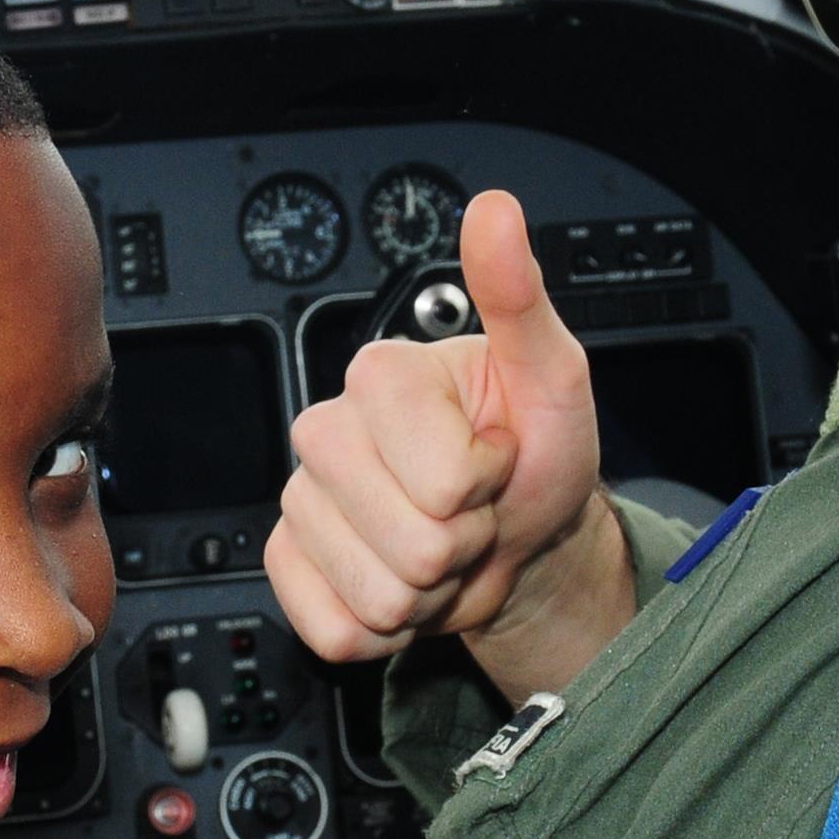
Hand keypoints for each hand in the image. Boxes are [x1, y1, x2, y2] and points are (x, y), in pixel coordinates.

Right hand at [266, 191, 635, 705]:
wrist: (521, 537)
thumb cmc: (536, 452)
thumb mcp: (550, 374)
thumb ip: (518, 294)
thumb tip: (495, 210)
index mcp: (382, 376)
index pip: (444, 478)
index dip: (486, 482)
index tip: (495, 456)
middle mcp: (327, 431)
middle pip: (412, 543)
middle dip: (463, 542)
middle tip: (473, 509)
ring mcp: (301, 501)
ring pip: (379, 592)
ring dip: (433, 588)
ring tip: (448, 545)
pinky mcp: (288, 564)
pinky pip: (334, 628)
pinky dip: (386, 628)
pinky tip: (404, 582)